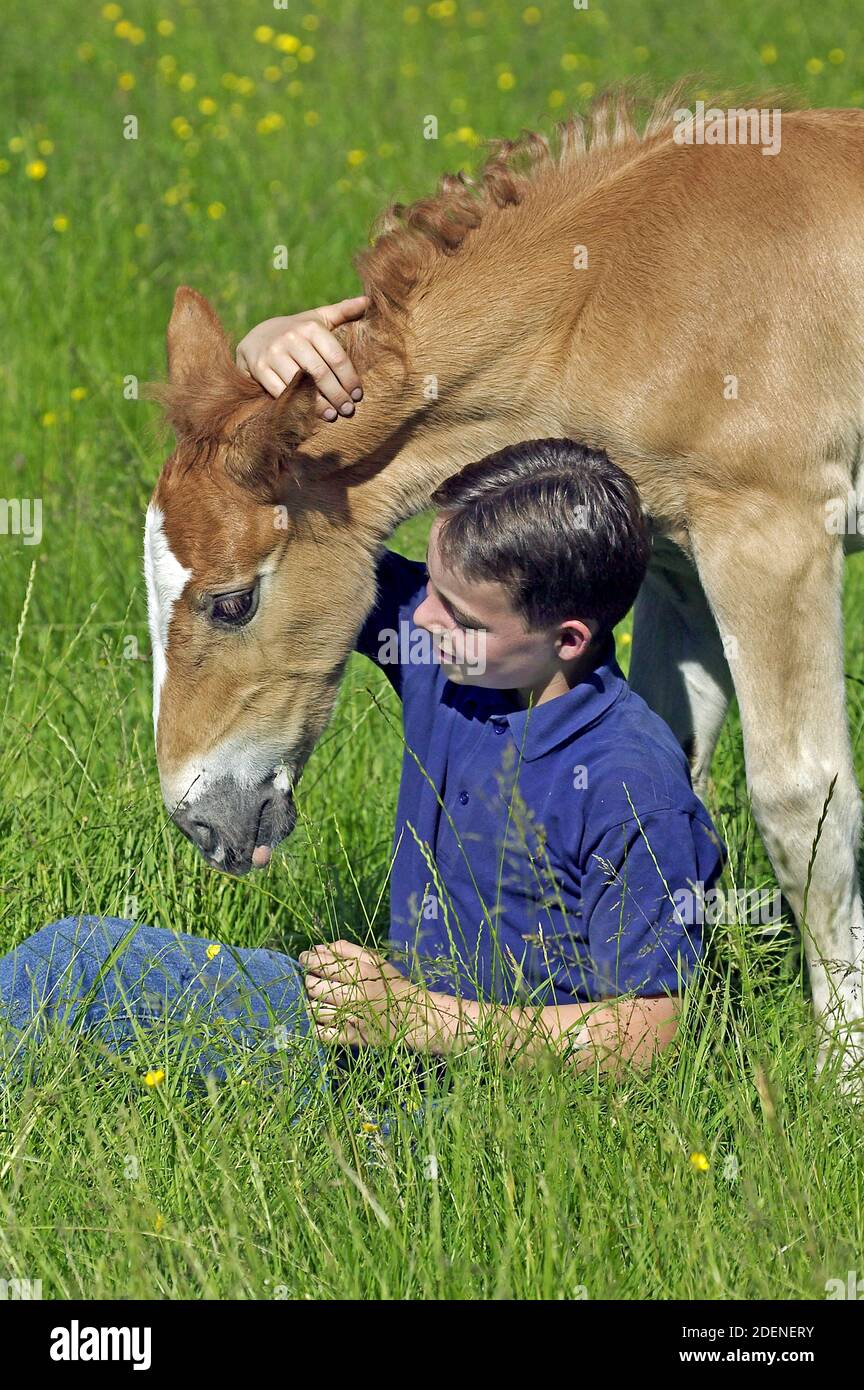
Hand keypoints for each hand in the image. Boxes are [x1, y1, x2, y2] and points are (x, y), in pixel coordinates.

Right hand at [235, 295, 368, 418]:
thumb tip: (368, 301)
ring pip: (301, 385)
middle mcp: (292, 338)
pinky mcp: (260, 368)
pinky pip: (281, 392)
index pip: (337, 357)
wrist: (256, 338)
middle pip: (321, 374)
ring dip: (318, 404)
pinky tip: (308, 414)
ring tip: (332, 415)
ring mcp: (274, 354)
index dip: (349, 379)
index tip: (358, 395)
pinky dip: (296, 405)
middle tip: (348, 410)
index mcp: (310, 327)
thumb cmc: (297, 332)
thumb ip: (342, 312)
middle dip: (337, 395)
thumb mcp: (317, 319)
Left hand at [300, 940, 446, 1050]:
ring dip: (312, 1002)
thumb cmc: (393, 985)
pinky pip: (320, 1033)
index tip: (305, 958)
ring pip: (313, 1008)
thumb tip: (318, 947)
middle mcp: (353, 995)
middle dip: (309, 980)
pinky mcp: (350, 1039)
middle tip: (315, 979)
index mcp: (359, 973)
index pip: (320, 963)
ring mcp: (350, 1019)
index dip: (307, 959)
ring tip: (321, 999)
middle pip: (313, 986)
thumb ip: (347, 949)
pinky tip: (323, 1018)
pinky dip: (316, 1025)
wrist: (415, 1018)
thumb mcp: (376, 960)